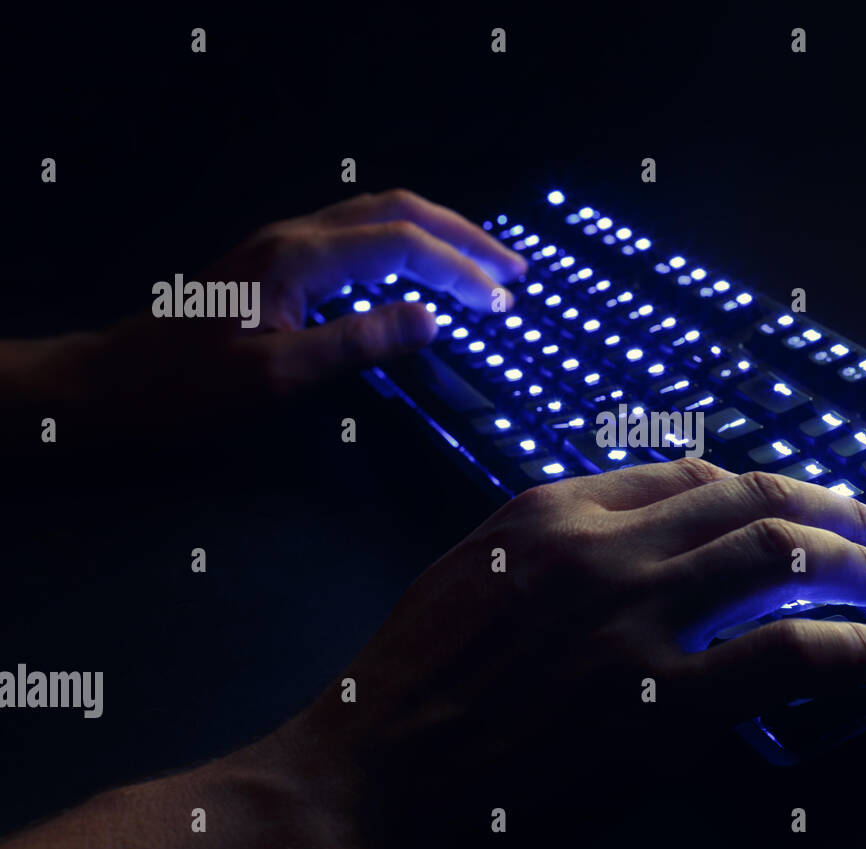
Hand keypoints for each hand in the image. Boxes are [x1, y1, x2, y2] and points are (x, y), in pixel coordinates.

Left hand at [10, 189, 527, 434]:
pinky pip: (360, 234)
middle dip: (463, 235)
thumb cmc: (191, 389)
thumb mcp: (276, 377)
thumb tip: (433, 319)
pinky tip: (423, 273)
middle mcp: (296, 235)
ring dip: (439, 233)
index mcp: (300, 258)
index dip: (460, 270)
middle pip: (398, 210)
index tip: (503, 303)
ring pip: (379, 214)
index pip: (402, 245)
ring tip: (484, 264)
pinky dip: (408, 244)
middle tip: (515, 269)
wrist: (117, 382)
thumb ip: (357, 343)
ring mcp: (286, 243)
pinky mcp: (281, 260)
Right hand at [290, 458, 865, 848]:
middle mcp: (602, 545)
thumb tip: (654, 521)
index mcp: (554, 507)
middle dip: (840, 508)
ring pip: (781, 555)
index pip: (696, 476)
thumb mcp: (476, 569)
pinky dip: (847, 648)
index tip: (810, 508)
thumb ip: (561, 532)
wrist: (372, 770)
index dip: (770, 489)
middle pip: (754, 498)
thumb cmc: (415, 679)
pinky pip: (781, 654)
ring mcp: (633, 619)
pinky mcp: (657, 701)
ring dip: (859, 563)